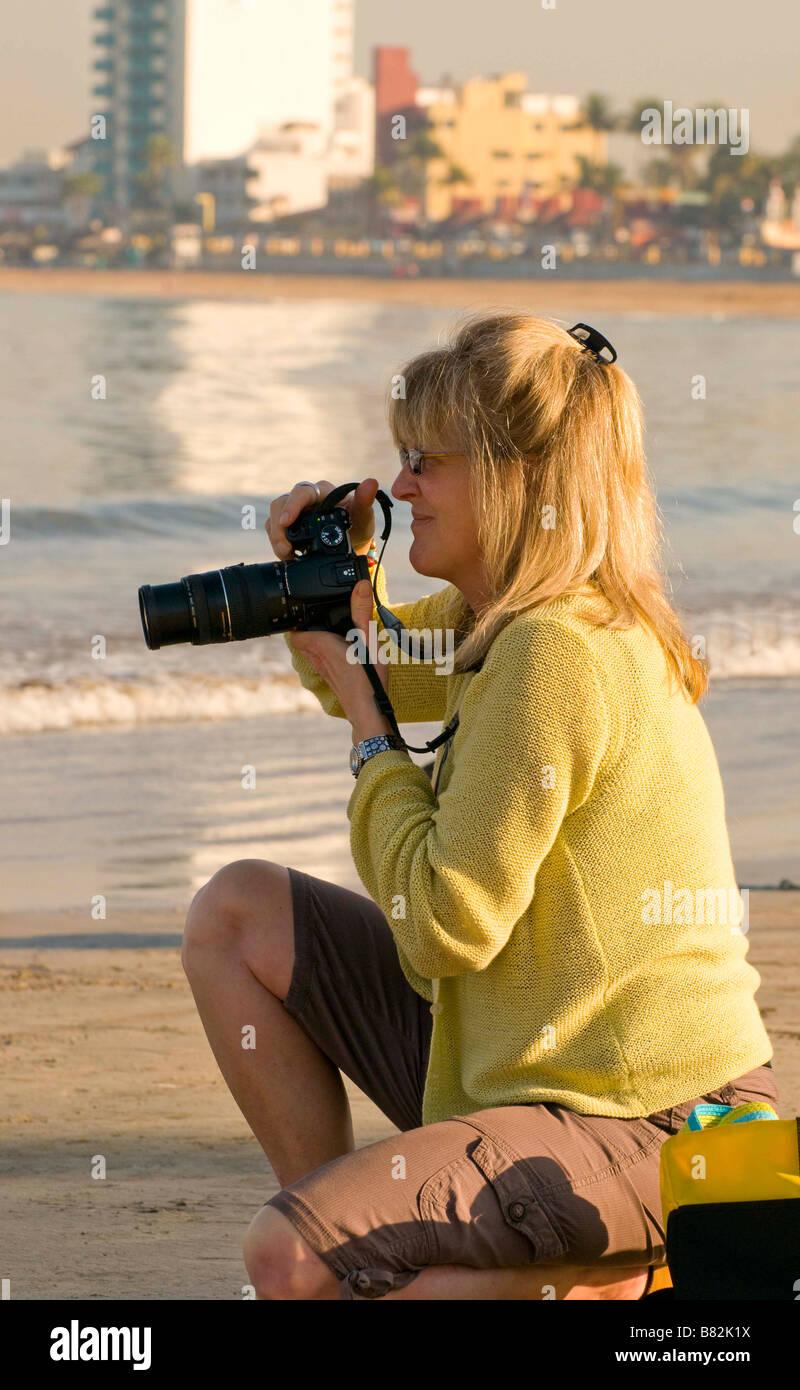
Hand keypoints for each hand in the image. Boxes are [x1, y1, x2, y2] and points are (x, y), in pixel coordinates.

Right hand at [266, 477, 379, 559]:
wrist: (352, 546)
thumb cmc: (358, 527)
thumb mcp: (364, 518)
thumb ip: (365, 502)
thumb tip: (371, 483)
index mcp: (322, 492)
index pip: (302, 492)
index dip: (291, 505)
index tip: (286, 522)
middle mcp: (305, 499)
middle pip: (280, 504)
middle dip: (279, 528)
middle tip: (285, 548)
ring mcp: (295, 512)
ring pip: (274, 518)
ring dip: (276, 537)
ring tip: (287, 555)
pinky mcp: (288, 525)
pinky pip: (274, 529)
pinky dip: (277, 543)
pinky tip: (286, 555)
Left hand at [288, 579, 391, 733]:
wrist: (368, 711)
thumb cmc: (367, 679)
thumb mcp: (368, 640)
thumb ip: (362, 612)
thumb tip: (360, 586)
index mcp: (320, 644)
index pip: (293, 630)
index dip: (297, 618)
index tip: (307, 608)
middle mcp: (316, 657)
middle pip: (301, 638)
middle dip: (309, 626)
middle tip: (323, 615)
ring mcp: (322, 670)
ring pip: (311, 650)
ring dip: (319, 639)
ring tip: (335, 630)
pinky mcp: (330, 678)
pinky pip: (322, 660)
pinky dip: (328, 652)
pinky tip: (345, 650)